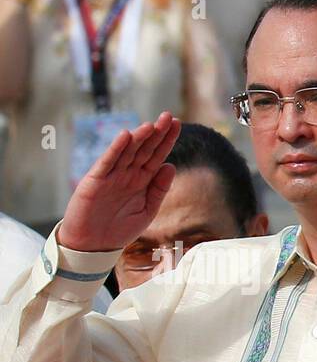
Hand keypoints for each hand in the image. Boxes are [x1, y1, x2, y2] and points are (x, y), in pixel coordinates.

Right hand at [58, 111, 181, 252]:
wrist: (95, 244)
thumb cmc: (120, 228)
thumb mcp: (148, 211)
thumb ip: (159, 189)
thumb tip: (171, 165)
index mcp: (142, 181)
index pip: (157, 156)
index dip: (166, 141)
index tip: (177, 124)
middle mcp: (127, 174)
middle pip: (144, 150)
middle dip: (157, 134)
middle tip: (169, 117)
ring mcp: (112, 176)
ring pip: (128, 152)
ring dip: (139, 138)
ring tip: (151, 125)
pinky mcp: (96, 180)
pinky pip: (107, 162)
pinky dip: (116, 149)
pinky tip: (126, 137)